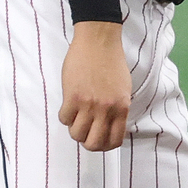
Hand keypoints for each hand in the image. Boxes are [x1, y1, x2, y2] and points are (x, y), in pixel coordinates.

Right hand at [59, 21, 131, 151]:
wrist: (99, 41)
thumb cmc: (112, 62)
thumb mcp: (123, 88)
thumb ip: (118, 109)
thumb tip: (109, 127)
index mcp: (122, 107)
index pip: (114, 140)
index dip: (105, 146)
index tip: (99, 141)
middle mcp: (107, 109)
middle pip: (93, 143)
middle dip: (87, 142)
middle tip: (84, 132)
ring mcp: (89, 104)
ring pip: (76, 134)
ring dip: (74, 129)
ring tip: (76, 117)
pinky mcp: (72, 96)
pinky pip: (64, 119)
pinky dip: (65, 116)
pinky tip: (69, 105)